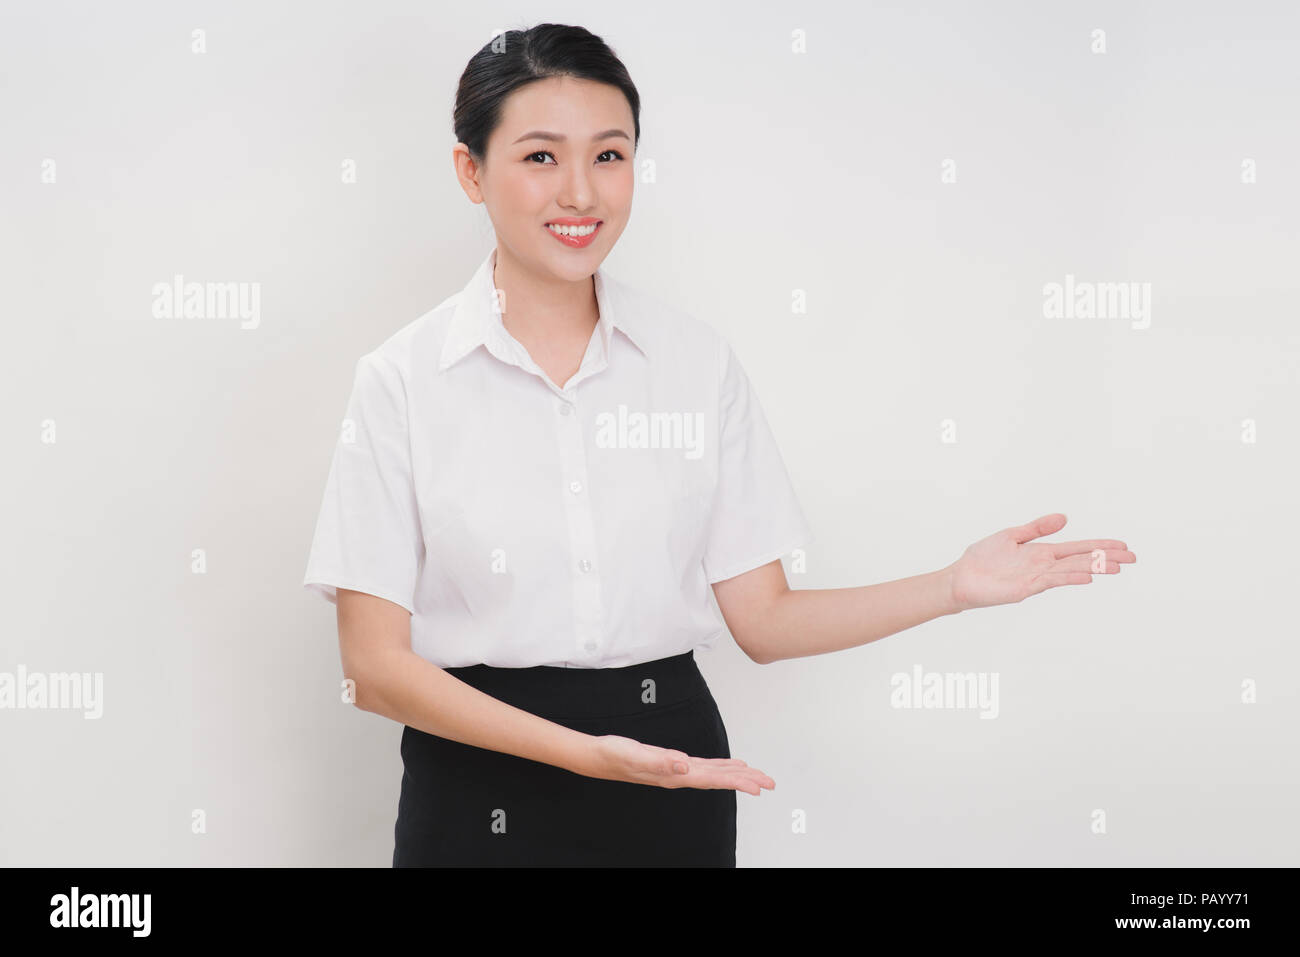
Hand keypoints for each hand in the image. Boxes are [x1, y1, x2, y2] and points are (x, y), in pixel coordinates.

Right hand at [583, 734, 774, 794]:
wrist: (597, 757)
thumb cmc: (614, 755)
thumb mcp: (636, 755)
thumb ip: (660, 760)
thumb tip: (684, 766)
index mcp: (674, 775)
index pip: (713, 779)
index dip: (737, 782)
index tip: (759, 787)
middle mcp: (679, 775)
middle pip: (719, 779)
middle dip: (745, 781)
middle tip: (770, 783)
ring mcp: (676, 771)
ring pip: (714, 774)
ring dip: (736, 775)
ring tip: (757, 776)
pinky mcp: (672, 763)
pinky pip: (703, 767)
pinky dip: (719, 766)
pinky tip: (728, 766)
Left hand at [945, 513, 1135, 612]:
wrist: (960, 578)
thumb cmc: (982, 558)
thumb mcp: (1011, 536)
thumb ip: (1037, 528)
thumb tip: (1065, 517)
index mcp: (1042, 552)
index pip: (1077, 548)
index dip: (1100, 546)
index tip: (1123, 546)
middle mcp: (1044, 565)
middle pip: (1082, 559)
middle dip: (1107, 558)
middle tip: (1134, 558)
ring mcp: (1037, 577)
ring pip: (1072, 570)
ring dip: (1095, 568)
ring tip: (1118, 567)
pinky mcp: (1026, 588)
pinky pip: (1052, 581)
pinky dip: (1070, 577)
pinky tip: (1087, 576)